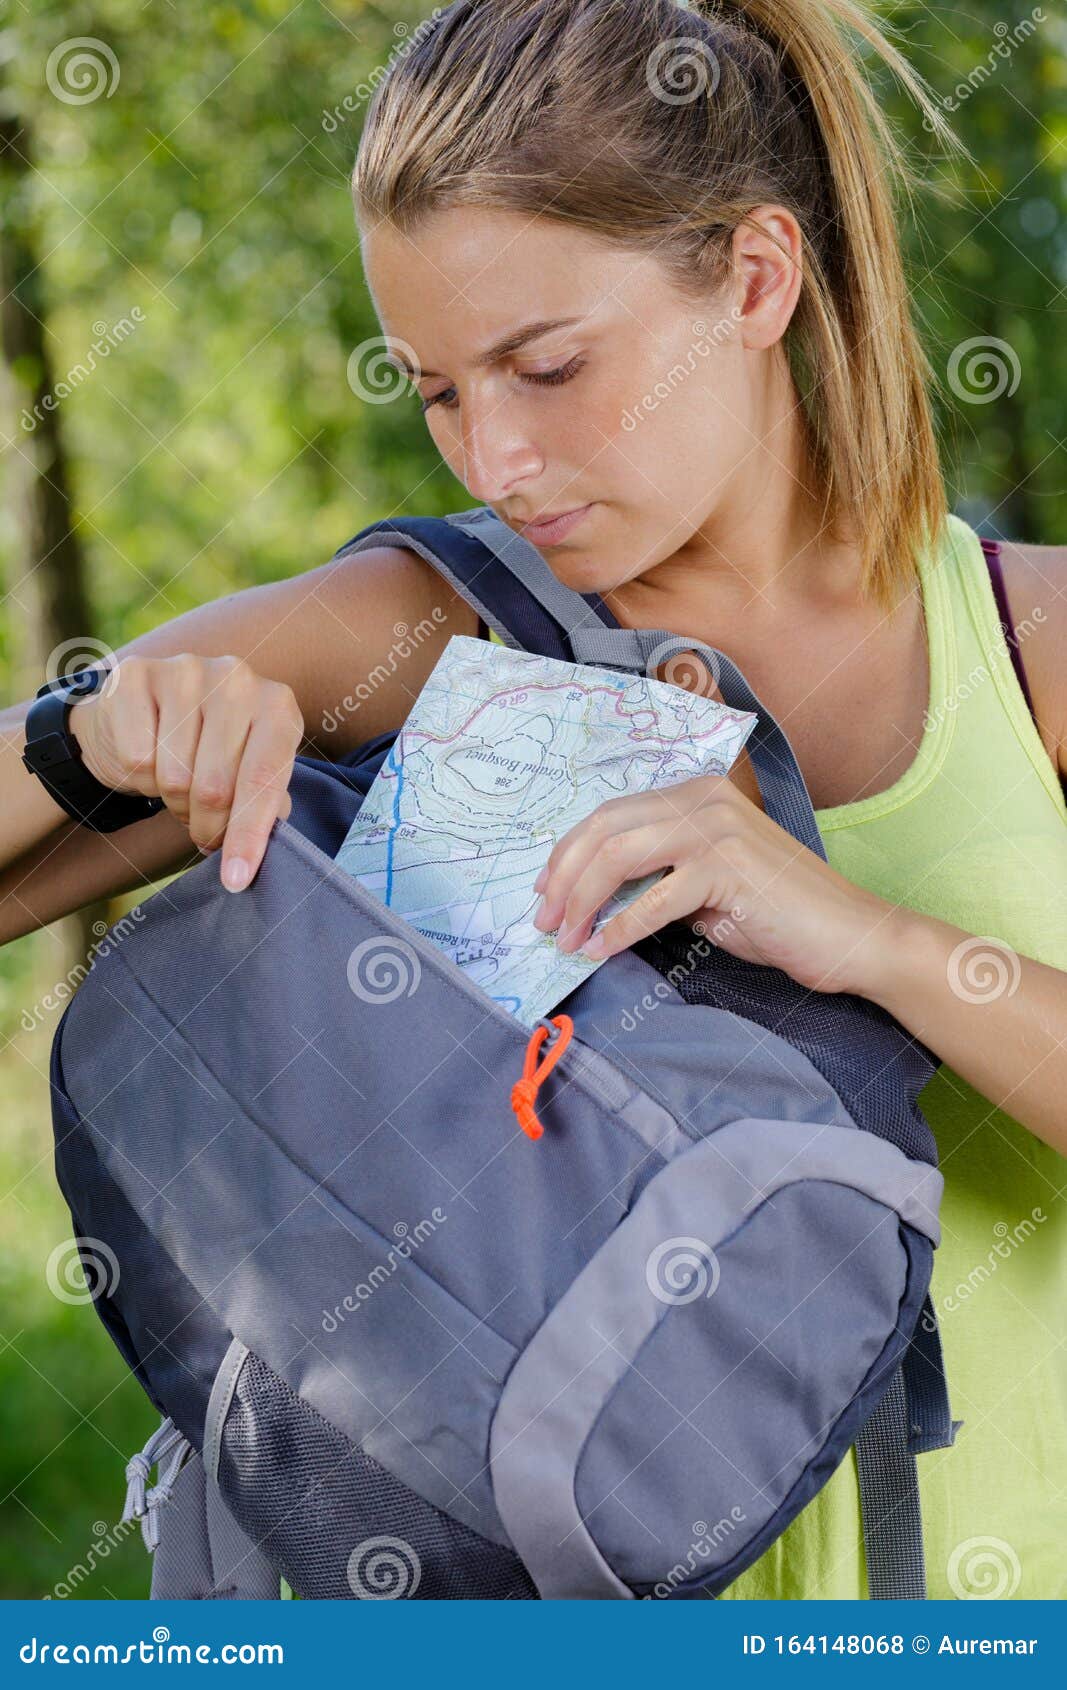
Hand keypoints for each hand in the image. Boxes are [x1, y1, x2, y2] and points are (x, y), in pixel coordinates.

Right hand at [68, 654, 304, 890]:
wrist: (144, 713)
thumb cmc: (210, 752)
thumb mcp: (250, 772)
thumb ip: (268, 804)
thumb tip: (271, 849)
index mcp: (278, 706)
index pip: (263, 780)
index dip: (248, 836)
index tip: (236, 880)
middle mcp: (238, 678)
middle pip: (215, 787)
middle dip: (206, 827)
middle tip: (203, 829)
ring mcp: (187, 669)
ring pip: (173, 777)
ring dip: (171, 800)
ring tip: (177, 784)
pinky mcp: (137, 673)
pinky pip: (136, 758)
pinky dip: (138, 776)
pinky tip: (148, 757)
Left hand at [531, 773, 900, 998]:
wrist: (850, 934)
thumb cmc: (778, 914)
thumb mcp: (705, 884)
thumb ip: (657, 874)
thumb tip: (595, 897)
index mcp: (695, 793)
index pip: (610, 814)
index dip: (567, 853)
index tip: (545, 892)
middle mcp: (702, 799)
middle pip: (604, 830)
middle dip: (563, 879)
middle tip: (545, 921)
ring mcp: (716, 829)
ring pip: (618, 857)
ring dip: (582, 903)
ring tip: (566, 938)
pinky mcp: (728, 867)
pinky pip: (653, 899)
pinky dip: (618, 929)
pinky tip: (600, 950)